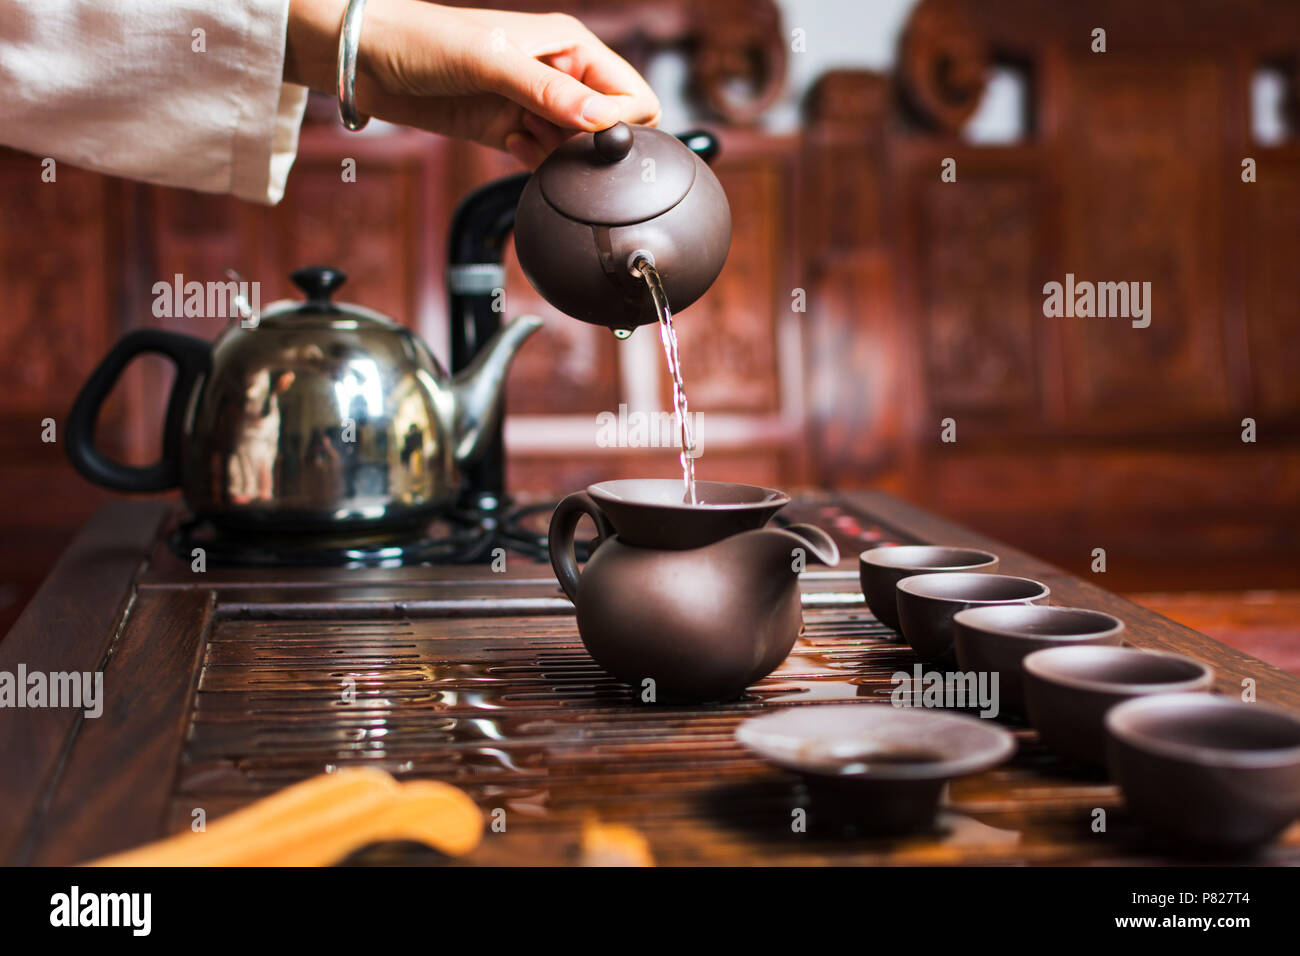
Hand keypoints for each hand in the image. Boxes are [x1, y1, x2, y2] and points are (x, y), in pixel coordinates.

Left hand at [286, 0, 660, 166]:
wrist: (366, 60)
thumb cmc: (423, 39)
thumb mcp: (491, 61)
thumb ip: (550, 93)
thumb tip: (602, 121)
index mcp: (570, 46)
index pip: (631, 93)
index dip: (619, 121)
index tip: (588, 134)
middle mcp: (559, 76)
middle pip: (609, 126)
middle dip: (591, 144)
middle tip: (556, 142)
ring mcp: (534, 106)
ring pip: (578, 148)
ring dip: (561, 156)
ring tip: (525, 139)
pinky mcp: (510, 130)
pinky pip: (546, 159)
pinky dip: (537, 163)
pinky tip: (511, 146)